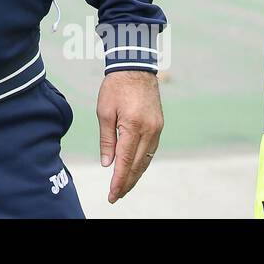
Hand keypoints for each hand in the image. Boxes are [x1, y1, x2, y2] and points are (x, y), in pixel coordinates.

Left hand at [97, 70, 162, 203]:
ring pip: (146, 159)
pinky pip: (151, 149)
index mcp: (133, 126)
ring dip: (135, 174)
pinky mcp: (159, 126)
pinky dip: (142, 162)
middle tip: (116, 196)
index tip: (112, 194)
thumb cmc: (115, 87)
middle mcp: (150, 130)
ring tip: (124, 187)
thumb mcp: (104, 111)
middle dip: (127, 183)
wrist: (135, 67)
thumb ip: (107, 139)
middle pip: (138, 164)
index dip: (119, 180)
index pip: (126, 161)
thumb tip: (107, 163)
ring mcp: (157, 129)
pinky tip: (134, 169)